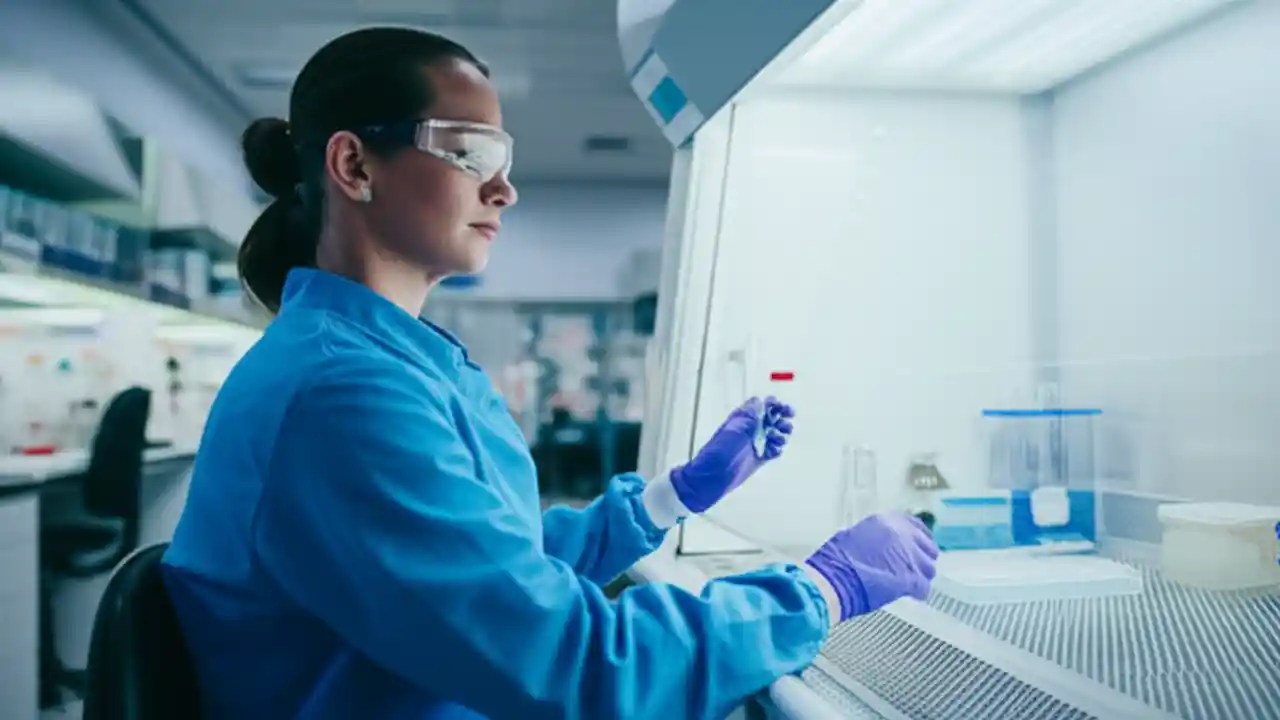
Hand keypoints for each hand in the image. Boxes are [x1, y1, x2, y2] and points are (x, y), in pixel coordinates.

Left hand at [669, 397, 793, 512]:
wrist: (715, 476)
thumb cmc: (723, 449)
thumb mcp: (736, 428)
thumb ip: (750, 415)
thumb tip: (760, 400)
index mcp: (743, 418)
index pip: (763, 405)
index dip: (774, 405)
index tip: (782, 409)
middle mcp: (751, 428)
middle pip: (773, 418)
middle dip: (782, 419)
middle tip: (786, 426)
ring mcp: (756, 443)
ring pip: (776, 433)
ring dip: (782, 434)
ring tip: (777, 440)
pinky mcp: (760, 458)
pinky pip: (774, 450)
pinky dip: (777, 449)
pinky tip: (774, 452)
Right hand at [805, 513, 938, 622]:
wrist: (833, 579)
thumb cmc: (835, 560)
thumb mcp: (854, 536)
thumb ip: (874, 536)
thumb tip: (879, 544)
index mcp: (886, 521)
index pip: (915, 525)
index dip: (919, 538)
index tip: (918, 545)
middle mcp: (902, 534)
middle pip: (927, 546)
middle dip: (922, 557)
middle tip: (914, 567)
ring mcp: (908, 556)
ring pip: (929, 568)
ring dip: (921, 575)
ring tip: (911, 582)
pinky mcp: (910, 578)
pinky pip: (924, 587)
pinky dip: (918, 592)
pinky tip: (910, 594)